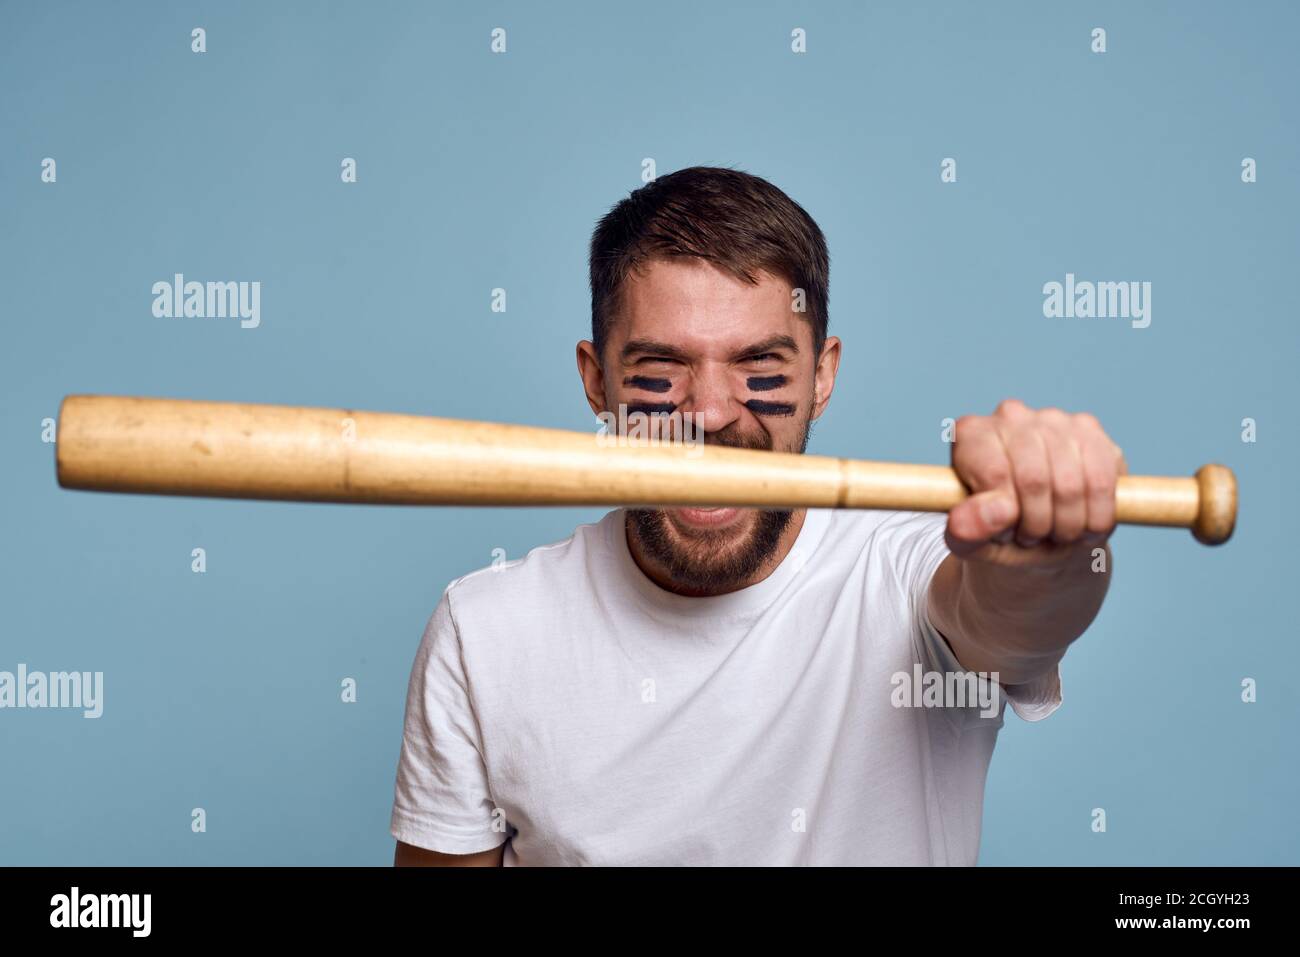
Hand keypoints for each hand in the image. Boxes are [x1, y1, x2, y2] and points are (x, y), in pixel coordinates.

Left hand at [946, 399, 1126, 564]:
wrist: (1040, 536)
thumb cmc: (997, 534)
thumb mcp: (971, 543)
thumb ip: (967, 531)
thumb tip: (999, 511)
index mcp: (970, 434)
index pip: (995, 474)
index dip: (1004, 517)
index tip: (1002, 533)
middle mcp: (1011, 416)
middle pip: (1034, 479)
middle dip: (1036, 525)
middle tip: (1030, 537)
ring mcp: (1054, 418)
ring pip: (1071, 484)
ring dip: (1067, 526)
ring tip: (1054, 533)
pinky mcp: (1092, 431)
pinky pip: (1102, 482)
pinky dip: (1096, 519)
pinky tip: (1083, 526)